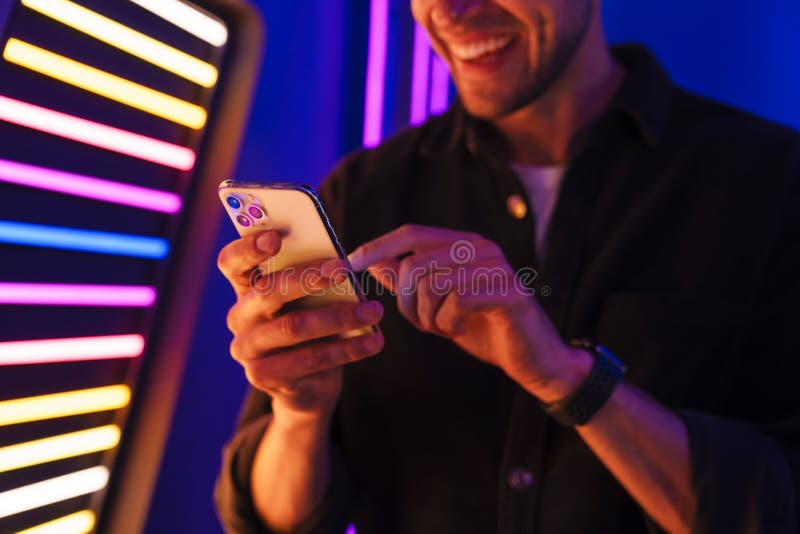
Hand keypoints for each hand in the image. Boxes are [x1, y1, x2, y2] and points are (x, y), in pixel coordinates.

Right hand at [218, 231, 384, 418]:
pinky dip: (347, 349)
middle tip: (344, 268)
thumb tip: (340, 262)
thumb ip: (314, 277)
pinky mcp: (263, 376)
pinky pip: (309, 359)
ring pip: (293, 326)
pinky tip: (373, 341)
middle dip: (308, 277)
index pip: (232, 262)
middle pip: (267, 292)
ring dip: (339, 317)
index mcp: (245, 288)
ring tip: (374, 310)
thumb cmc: (312, 326)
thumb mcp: (310, 299)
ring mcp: (247, 349)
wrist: (307, 384)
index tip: (276, 236)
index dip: (248, 248)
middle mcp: (239, 317)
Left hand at [348, 224, 589, 401]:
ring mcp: (496, 266)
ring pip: (431, 283)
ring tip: (442, 327)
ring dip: (427, 316)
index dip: (378, 247)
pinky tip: (458, 330)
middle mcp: (480, 247)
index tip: (348, 264)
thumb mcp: (438, 306)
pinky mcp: (507, 291)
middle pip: (415, 264)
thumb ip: (411, 282)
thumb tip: (376, 263)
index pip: (411, 234)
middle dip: (406, 302)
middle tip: (421, 323)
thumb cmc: (484, 329)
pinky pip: (455, 301)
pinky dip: (447, 323)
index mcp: (462, 244)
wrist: (532, 359)